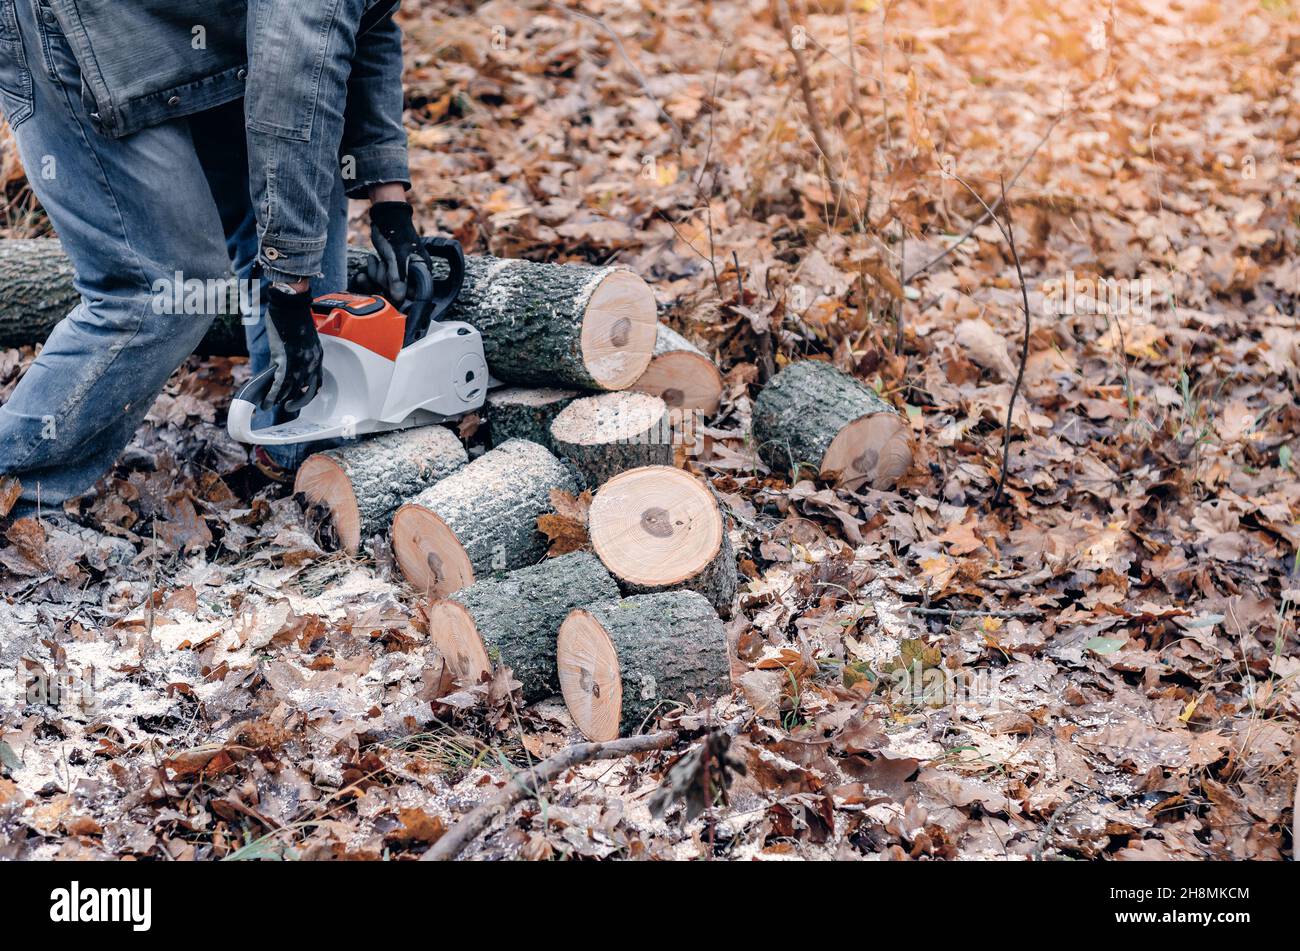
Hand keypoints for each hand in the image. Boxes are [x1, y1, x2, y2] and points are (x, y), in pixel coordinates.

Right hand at [261, 285, 322, 412]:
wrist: (290, 304)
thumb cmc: (294, 316)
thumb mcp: (303, 338)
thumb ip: (299, 352)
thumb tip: (286, 363)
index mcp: (317, 356)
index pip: (317, 382)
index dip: (308, 392)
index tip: (300, 396)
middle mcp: (311, 363)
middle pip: (307, 392)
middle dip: (297, 402)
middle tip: (287, 405)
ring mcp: (299, 364)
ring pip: (290, 391)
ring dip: (279, 400)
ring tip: (270, 405)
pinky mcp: (284, 361)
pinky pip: (279, 385)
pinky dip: (272, 396)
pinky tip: (266, 402)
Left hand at [367, 200, 432, 305]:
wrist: (386, 216)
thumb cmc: (396, 232)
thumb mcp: (396, 257)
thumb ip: (397, 278)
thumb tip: (398, 298)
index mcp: (422, 271)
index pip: (415, 294)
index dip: (401, 296)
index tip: (388, 294)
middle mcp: (413, 273)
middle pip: (397, 292)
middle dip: (384, 280)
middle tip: (382, 265)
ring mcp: (401, 271)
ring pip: (386, 285)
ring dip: (376, 274)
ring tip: (376, 260)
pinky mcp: (390, 268)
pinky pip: (380, 278)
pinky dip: (372, 271)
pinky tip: (371, 260)